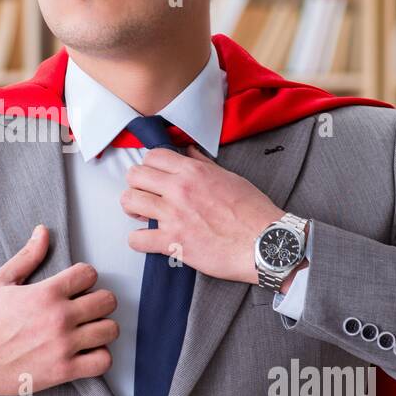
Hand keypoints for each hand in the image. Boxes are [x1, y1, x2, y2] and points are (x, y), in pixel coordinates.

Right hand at [0, 225, 117, 395]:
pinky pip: (102, 361)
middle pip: (106, 301)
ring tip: (89, 328)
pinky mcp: (63, 371)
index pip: (89, 274)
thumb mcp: (0, 281)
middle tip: (87, 306)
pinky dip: (100, 356)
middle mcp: (58, 318)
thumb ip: (27, 256)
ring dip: (103, 327)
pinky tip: (87, 351)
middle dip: (99, 300)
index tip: (77, 285)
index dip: (85, 277)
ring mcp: (63, 346)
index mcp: (46, 293)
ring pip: (110, 330)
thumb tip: (43, 231)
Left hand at [121, 143, 285, 283]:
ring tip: (142, 214)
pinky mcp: (173, 242)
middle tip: (145, 194)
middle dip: (137, 184)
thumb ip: (204, 165)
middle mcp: (180, 189)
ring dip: (133, 208)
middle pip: (135, 175)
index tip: (154, 175)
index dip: (150, 165)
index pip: (153, 155)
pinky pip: (137, 239)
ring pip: (130, 201)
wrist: (265, 243)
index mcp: (194, 171)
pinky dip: (138, 240)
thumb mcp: (230, 178)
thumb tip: (189, 152)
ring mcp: (174, 216)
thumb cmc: (254, 213)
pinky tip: (148, 240)